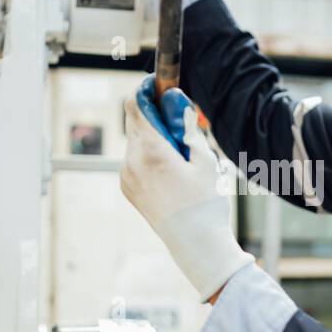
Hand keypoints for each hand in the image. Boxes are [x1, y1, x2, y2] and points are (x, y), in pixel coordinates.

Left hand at [120, 77, 252, 300]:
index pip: (135, 104)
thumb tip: (177, 104)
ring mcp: (126, 176)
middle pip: (134, 121)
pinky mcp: (127, 188)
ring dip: (153, 136)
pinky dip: (148, 155)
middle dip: (155, 115)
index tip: (161, 87)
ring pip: (135, 141)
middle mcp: (131, 161)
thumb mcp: (205, 160)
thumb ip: (188, 128)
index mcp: (150, 150)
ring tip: (180, 153)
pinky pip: (134, 160)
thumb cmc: (205, 203)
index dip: (147, 91)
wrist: (196, 244)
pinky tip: (171, 169)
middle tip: (180, 122)